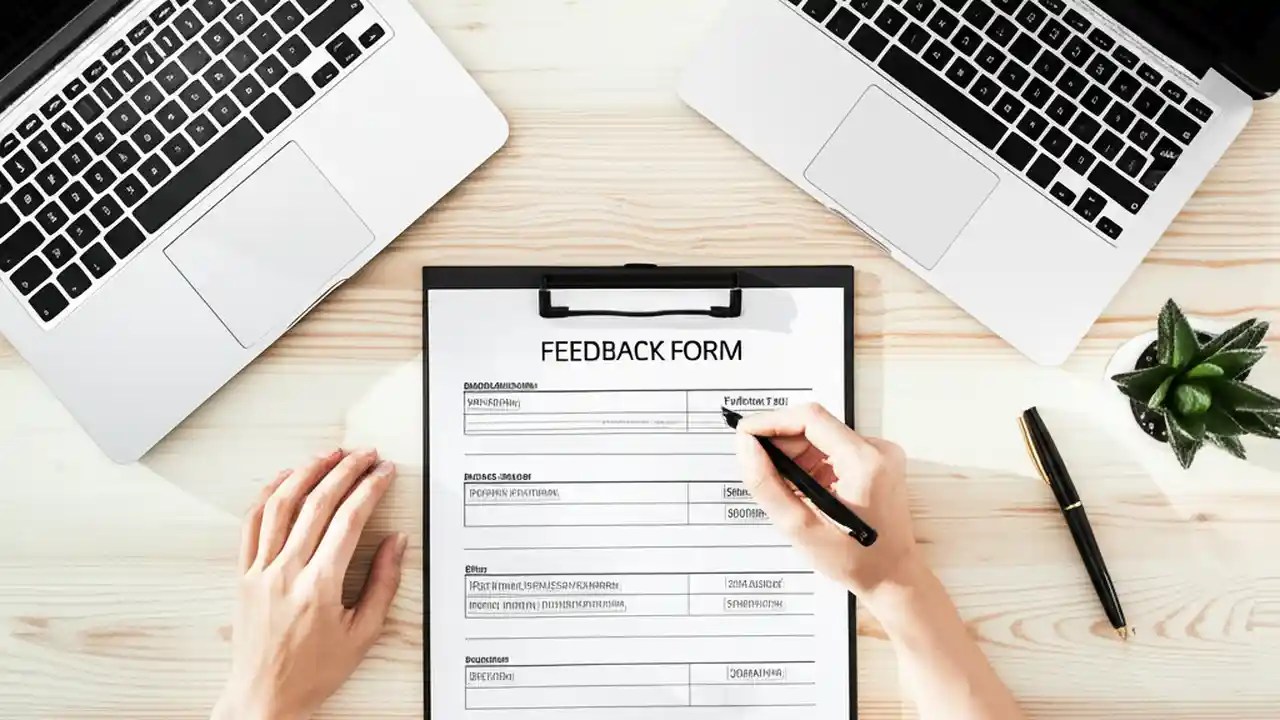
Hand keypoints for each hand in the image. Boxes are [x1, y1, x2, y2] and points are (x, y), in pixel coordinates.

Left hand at [213, 449, 406, 719]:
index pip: (350, 519)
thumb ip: (383, 584)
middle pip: (318, 503)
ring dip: (307, 472)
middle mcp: (287, 572)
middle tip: (365, 455)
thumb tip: (395, 543)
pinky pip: (252, 523)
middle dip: (346, 470)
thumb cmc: (313, 672)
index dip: (370, 488)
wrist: (264, 698)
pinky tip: (285, 478)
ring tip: (329, 455)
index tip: (384, 472)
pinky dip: (268, 494)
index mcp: (320, 586)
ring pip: (282, 504)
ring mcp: (260, 570)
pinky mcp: (243, 574)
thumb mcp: (363, 634)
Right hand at [735, 404, 920, 601]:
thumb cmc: (857, 561)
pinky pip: (832, 450)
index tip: (746, 434)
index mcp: (864, 462)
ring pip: (821, 437)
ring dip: (794, 456)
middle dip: (780, 443)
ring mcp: (879, 456)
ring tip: (781, 487)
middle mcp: (877, 451)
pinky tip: (800, 489)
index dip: (772, 422)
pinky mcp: (874, 463)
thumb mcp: (800, 527)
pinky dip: (809, 464)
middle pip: (815, 426)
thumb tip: (746, 448)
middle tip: (756, 466)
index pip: (810, 419)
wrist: (894, 579)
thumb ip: (766, 484)